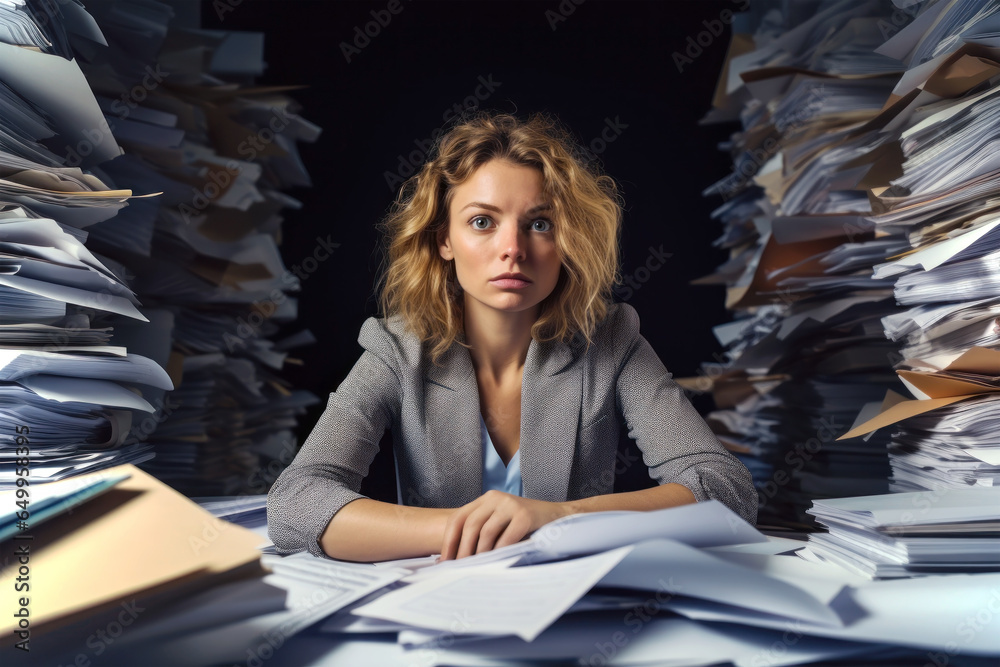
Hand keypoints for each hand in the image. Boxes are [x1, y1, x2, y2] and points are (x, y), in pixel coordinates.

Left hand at [440, 490, 570, 560]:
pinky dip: (498, 553)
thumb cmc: (526, 527)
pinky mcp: (525, 514)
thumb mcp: (500, 524)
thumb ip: (481, 534)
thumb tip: (456, 560)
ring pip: (485, 531)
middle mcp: (495, 498)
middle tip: (458, 570)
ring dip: (478, 554)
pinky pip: (506, 537)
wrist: (558, 518)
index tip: (444, 562)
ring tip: (476, 570)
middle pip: (469, 525)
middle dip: (461, 550)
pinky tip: (495, 564)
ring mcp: (511, 504)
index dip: (448, 541)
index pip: (458, 518)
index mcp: (485, 499)